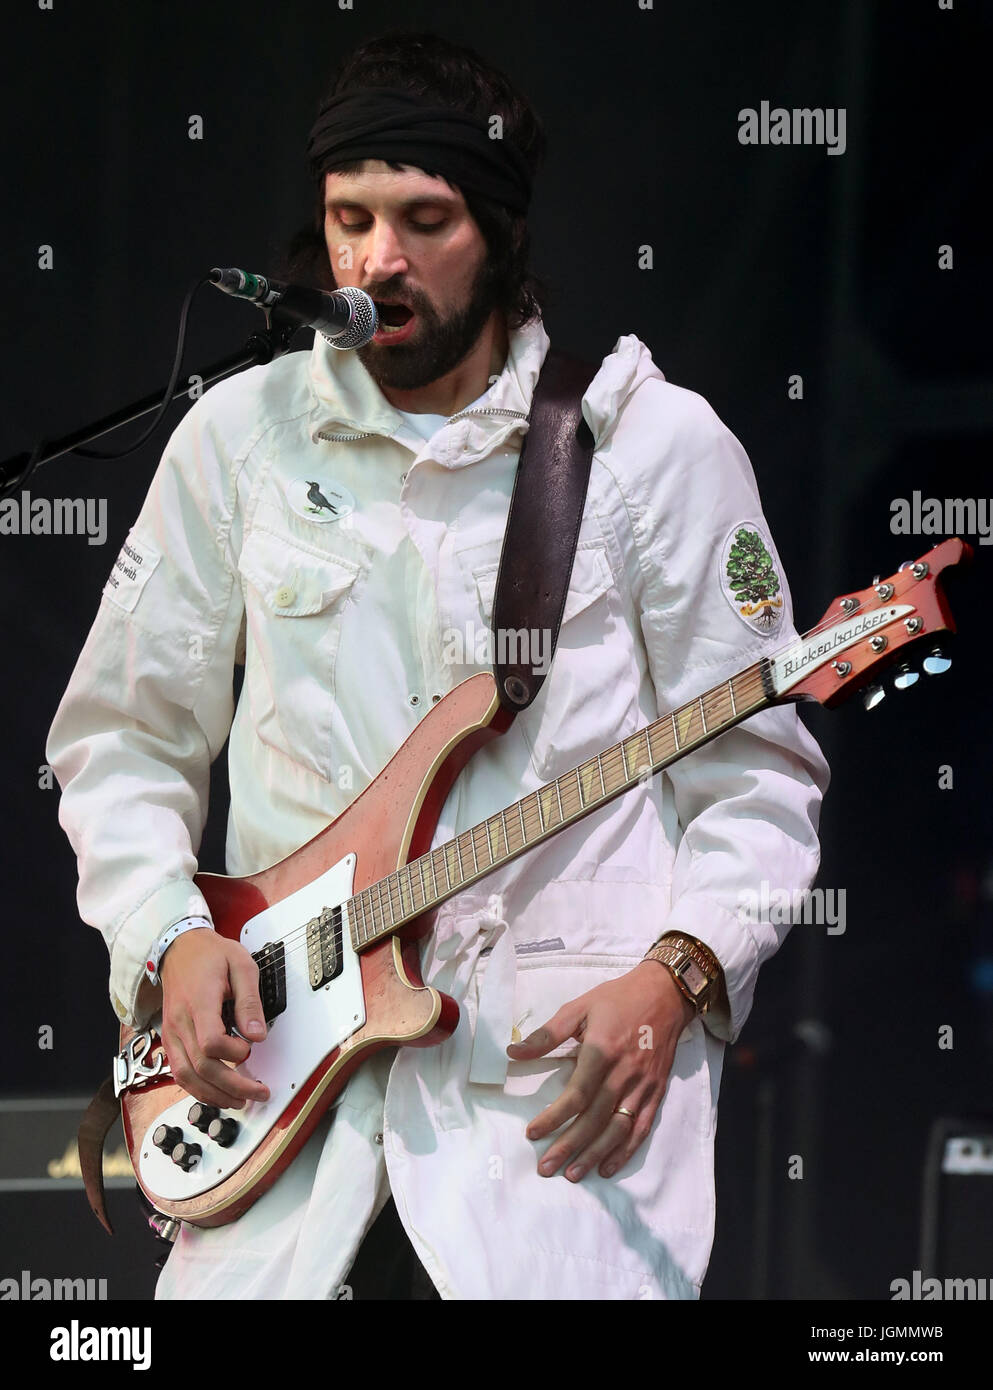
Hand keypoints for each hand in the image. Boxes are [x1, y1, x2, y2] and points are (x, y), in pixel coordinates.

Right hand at [159, 931, 270, 1108]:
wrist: (178, 948)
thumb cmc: (210, 955)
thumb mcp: (241, 965)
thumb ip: (250, 1001)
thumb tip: (257, 1036)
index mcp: (199, 1002)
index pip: (210, 1042)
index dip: (233, 1052)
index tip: (250, 1048)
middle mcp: (180, 1022)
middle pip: (200, 1067)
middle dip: (231, 1086)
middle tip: (257, 1093)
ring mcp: (172, 1033)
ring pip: (186, 1076)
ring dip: (213, 1095)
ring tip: (239, 1101)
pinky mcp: (170, 1039)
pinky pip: (179, 1072)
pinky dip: (198, 1088)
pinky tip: (217, 1093)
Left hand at [506, 961, 695, 1181]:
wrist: (665, 993)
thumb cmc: (617, 999)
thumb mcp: (579, 1007)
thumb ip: (548, 1034)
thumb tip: (514, 1052)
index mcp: (602, 1050)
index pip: (577, 1095)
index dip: (554, 1118)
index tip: (533, 1133)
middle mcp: (624, 1072)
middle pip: (595, 1119)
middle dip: (569, 1146)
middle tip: (546, 1168)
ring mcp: (643, 1085)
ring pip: (618, 1129)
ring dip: (595, 1155)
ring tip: (573, 1173)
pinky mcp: (657, 1091)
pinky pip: (642, 1127)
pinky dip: (626, 1151)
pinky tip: (608, 1167)